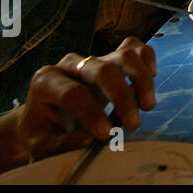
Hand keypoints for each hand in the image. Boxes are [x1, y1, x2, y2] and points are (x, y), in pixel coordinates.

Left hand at [0, 38, 157, 180]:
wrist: (44, 116)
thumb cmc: (42, 131)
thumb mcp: (41, 144)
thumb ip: (60, 144)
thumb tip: (87, 140)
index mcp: (46, 81)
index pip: (73, 93)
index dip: (91, 113)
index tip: (106, 135)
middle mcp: (70, 64)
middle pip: (102, 70)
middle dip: (122, 97)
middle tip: (133, 124)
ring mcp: (93, 57)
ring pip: (124, 55)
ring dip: (141, 79)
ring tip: (147, 106)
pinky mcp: (110, 57)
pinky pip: (134, 48)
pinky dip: (147, 60)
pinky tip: (151, 78)